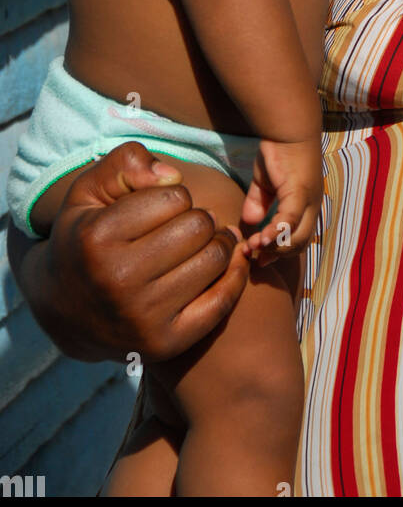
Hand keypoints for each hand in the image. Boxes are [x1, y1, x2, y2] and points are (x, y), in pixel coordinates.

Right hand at [8, 142, 249, 362]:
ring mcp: (143, 317)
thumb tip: (172, 176)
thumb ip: (127, 163)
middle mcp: (119, 280)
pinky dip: (232, 276)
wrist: (66, 311)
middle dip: (198, 219)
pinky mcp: (166, 343)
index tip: (160, 208)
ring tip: (199, 244)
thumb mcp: (90, 190)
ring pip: (215, 259)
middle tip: (184, 226)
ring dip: (217, 244)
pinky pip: (223, 300)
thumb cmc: (86, 237)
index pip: (175, 197)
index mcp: (97, 238)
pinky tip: (223, 264)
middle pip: (199, 227)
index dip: (174, 195)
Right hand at [240, 137, 322, 264]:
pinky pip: (290, 219)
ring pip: (297, 237)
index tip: (260, 260)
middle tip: (254, 257)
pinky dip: (277, 232)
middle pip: (299, 243)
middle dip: (276, 254)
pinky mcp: (300, 191)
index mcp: (306, 204)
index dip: (279, 251)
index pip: (297, 238)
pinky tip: (261, 240)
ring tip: (254, 247)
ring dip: (274, 247)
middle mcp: (313, 205)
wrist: (287, 127)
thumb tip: (249, 222)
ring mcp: (309, 199)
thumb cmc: (278, 150)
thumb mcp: (265, 181)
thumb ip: (258, 201)